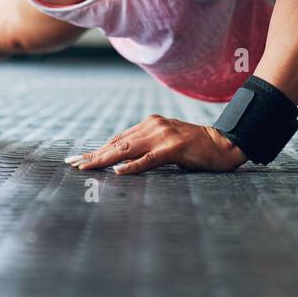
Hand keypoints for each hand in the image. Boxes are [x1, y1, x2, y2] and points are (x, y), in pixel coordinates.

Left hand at [65, 114, 248, 174]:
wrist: (224, 144)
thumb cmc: (196, 148)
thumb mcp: (167, 143)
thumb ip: (147, 147)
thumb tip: (122, 161)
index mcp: (150, 125)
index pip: (117, 139)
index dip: (96, 150)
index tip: (78, 160)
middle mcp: (153, 126)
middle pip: (116, 143)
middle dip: (93, 155)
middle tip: (72, 164)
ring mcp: (163, 136)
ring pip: (127, 149)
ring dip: (104, 160)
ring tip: (86, 167)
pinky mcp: (174, 148)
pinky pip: (149, 158)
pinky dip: (133, 165)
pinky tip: (118, 171)